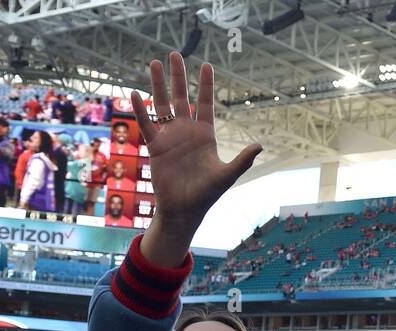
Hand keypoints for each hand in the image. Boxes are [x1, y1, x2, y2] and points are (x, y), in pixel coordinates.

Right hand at [131, 53, 261, 265]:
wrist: (184, 210)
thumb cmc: (206, 195)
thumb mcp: (226, 175)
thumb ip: (242, 160)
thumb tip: (260, 146)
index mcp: (205, 135)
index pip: (205, 103)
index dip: (205, 85)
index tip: (207, 65)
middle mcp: (186, 132)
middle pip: (181, 97)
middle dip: (178, 76)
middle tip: (174, 54)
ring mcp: (169, 137)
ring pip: (162, 105)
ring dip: (158, 85)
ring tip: (155, 63)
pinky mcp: (155, 147)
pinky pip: (147, 125)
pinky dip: (141, 110)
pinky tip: (135, 93)